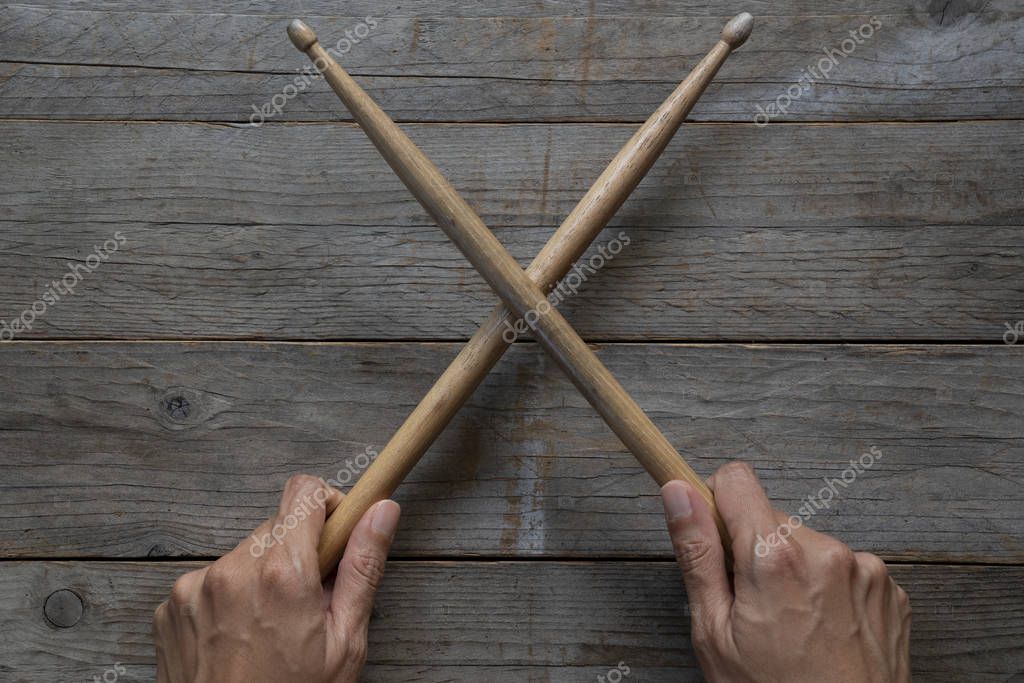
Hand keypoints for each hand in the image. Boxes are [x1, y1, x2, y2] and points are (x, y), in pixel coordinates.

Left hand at [153, 474, 400, 682]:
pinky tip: (239, 639)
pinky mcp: (171, 608)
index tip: (334, 534)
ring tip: (271, 627)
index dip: (328, 504)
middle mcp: (232, 570)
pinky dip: (228, 599)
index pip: (305, 491)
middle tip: (308, 601)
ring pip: (242, 554)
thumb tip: (382, 511)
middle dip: (297, 552)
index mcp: (282, 573)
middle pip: (276, 526)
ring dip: (261, 576)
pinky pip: (209, 581)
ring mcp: (194, 588)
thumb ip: (363, 567)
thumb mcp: (345, 642)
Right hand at [661, 463, 910, 682]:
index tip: (714, 534)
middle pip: (772, 519)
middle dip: (756, 551)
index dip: (716, 502)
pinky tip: (824, 633)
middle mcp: (827, 551)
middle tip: (752, 607)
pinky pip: (846, 569)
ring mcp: (866, 570)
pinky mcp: (890, 590)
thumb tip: (677, 493)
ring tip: (793, 628)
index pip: (736, 479)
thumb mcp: (715, 634)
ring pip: (809, 546)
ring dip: (796, 572)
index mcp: (775, 557)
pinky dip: (830, 591)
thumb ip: (697, 554)